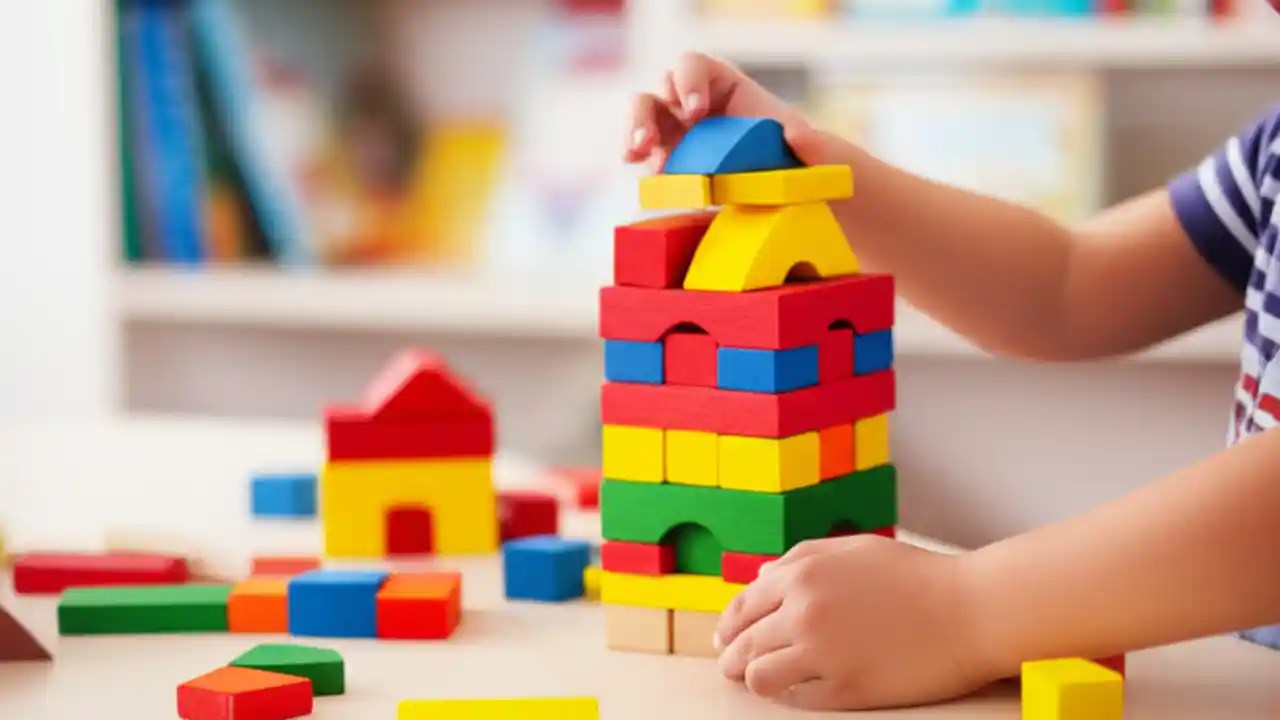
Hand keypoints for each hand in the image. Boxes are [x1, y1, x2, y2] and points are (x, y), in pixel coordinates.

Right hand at [624, 52, 831, 169]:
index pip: (695, 67)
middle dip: (646, 113)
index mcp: (729, 91)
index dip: (688, 81)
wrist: (811, 213)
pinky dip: (644, 171)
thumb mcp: (825, 155)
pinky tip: (649, 184)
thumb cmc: (815, 173)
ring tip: (633, 155)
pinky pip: (650, 166)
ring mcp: (683, 143)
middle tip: (647, 140)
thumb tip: (797, 134)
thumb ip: (816, 143)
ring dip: (634, 134)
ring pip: (645, 124)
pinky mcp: (676, 177)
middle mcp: (699, 112)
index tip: (696, 112)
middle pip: (659, 94)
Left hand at [714, 535, 999, 710]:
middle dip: (733, 658)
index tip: (725, 639)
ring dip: (756, 680)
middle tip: (732, 668)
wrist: (970, 610)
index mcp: (803, 574)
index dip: (728, 626)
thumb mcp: (854, 549)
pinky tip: (800, 690)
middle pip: (744, 645)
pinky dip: (793, 696)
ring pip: (760, 678)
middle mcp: (805, 613)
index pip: (743, 607)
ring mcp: (824, 654)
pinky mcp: (848, 690)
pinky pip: (799, 700)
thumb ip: (801, 558)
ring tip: (762, 682)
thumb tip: (760, 576)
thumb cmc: (917, 576)